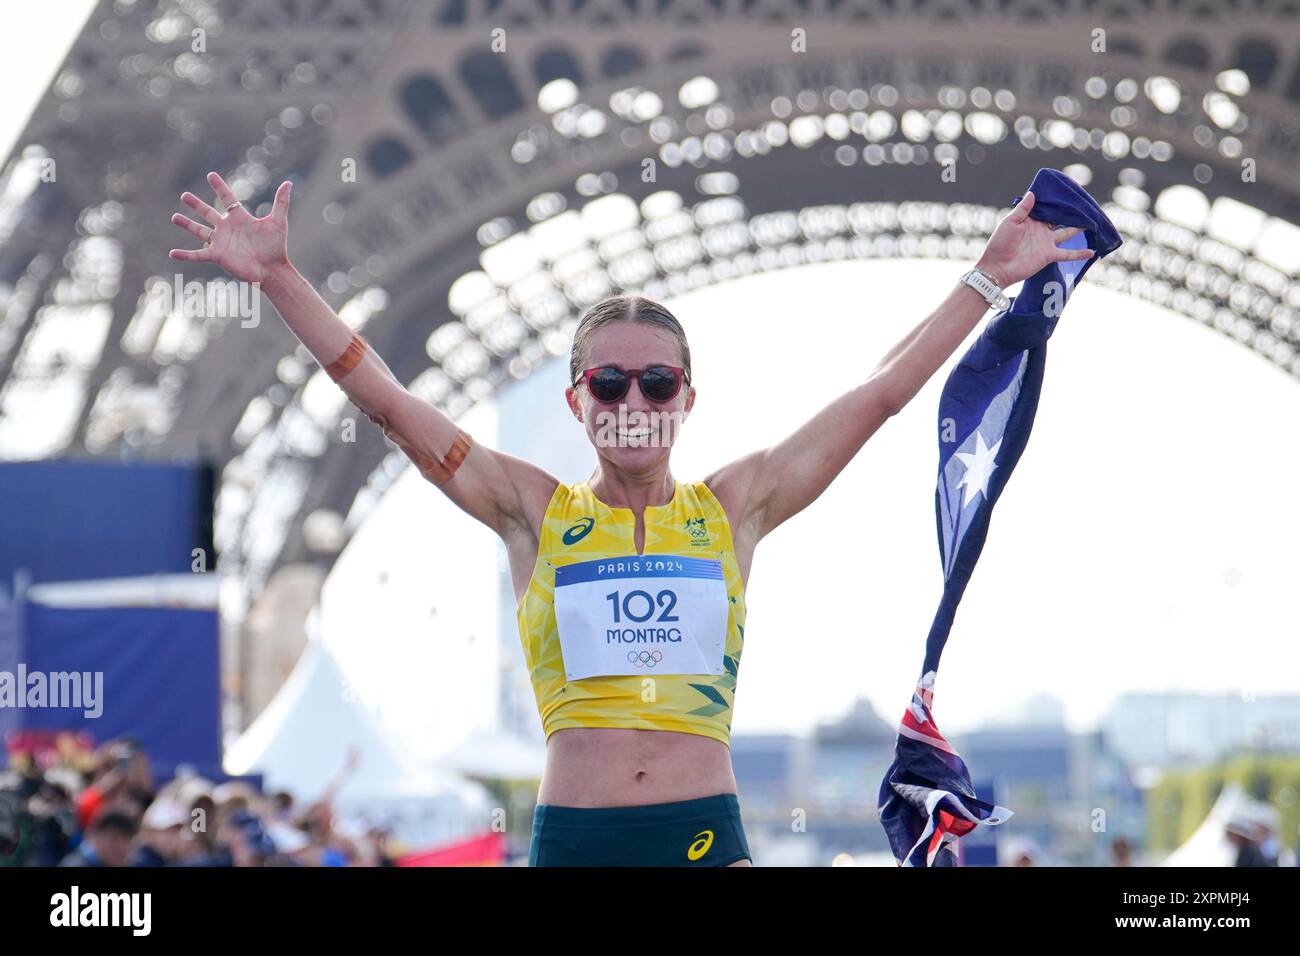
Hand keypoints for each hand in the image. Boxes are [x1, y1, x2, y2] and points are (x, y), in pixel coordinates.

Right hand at [168, 171, 292, 282]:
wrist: (272, 270)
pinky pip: (198, 254)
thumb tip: (289, 183)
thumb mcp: (278, 222)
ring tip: (174, 217)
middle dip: (196, 205)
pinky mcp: (217, 256)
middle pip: (208, 213)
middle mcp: (227, 229)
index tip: (210, 175)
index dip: (219, 187)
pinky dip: (185, 255)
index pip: (227, 199)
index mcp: (240, 219)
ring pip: (199, 231)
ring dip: (186, 224)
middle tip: (184, 196)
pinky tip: (172, 253)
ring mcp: (221, 242)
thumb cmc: (276, 247)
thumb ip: (281, 202)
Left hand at [975, 190, 1093, 288]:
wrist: (997, 267)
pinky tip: (1091, 251)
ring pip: (1067, 233)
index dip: (1056, 203)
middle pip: (1059, 220)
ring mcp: (1046, 243)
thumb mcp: (1009, 223)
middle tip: (1084, 205)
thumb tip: (1033, 193)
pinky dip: (1079, 254)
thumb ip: (1022, 209)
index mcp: (1031, 221)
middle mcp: (1041, 231)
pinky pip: (1067, 254)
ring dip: (1078, 229)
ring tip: (1092, 222)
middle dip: (1070, 214)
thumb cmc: (999, 244)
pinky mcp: (1049, 255)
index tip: (1068, 193)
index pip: (1047, 209)